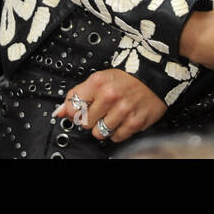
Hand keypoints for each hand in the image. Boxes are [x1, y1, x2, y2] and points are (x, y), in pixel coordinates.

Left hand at [51, 69, 166, 142]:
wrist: (154, 76)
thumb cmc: (126, 78)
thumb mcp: (99, 79)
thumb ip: (78, 94)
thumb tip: (59, 112)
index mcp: (97, 83)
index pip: (72, 106)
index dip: (74, 111)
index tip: (79, 110)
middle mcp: (109, 96)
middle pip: (84, 122)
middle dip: (90, 119)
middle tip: (99, 111)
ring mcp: (123, 110)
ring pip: (99, 133)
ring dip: (103, 127)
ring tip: (111, 116)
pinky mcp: (135, 122)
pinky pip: (116, 137)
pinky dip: (117, 132)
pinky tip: (121, 121)